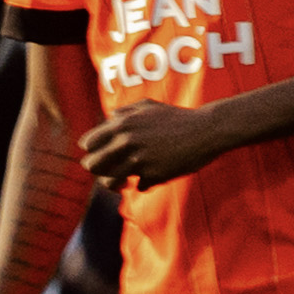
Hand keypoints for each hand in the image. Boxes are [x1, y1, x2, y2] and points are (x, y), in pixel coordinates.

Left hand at [79, 97, 233, 190]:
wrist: (206, 130)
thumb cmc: (177, 117)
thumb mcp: (147, 106)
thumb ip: (124, 112)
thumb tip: (108, 119)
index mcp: (121, 125)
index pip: (87, 145)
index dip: (92, 151)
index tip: (100, 155)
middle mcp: (126, 142)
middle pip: (92, 166)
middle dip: (97, 170)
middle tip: (108, 171)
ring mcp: (140, 161)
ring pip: (109, 183)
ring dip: (115, 184)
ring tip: (123, 182)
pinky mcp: (155, 175)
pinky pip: (139, 187)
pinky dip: (143, 184)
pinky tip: (151, 177)